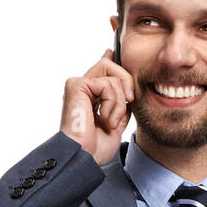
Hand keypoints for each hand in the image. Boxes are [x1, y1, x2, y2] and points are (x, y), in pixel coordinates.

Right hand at [60, 50, 134, 166]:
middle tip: (130, 101)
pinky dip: (113, 104)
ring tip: (111, 121)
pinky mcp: (77, 84)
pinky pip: (108, 84)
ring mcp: (79, 84)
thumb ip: (121, 104)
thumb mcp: (117, 123)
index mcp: (90, 95)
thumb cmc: (95, 147)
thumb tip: (128, 88)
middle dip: (127, 83)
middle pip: (112, 66)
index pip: (102, 69)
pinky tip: (104, 118)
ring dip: (120, 103)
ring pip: (114, 75)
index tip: (112, 50)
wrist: (84, 156)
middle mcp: (83, 87)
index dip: (110, 58)